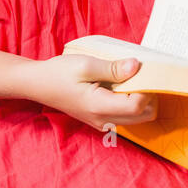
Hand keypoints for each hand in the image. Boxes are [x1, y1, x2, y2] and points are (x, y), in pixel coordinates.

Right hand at [33, 54, 156, 130]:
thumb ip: (113, 68)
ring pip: (137, 117)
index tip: (141, 71)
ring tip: (128, 78)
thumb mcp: (86, 64)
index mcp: (100, 107)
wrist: (38, 84)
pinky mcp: (101, 120)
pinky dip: (131, 102)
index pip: (138, 106)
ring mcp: (103, 123)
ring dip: (140, 99)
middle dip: (148, 95)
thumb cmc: (59, 73)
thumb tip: (137, 66)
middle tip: (138, 74)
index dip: (146, 88)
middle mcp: (104, 121)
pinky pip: (126, 116)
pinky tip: (120, 85)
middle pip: (144, 116)